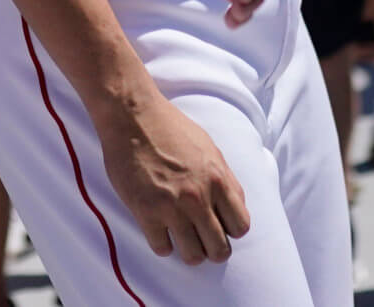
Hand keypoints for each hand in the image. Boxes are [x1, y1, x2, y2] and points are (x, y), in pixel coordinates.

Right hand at [92, 90, 250, 264]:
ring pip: (193, 256)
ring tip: (180, 237)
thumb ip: (226, 180)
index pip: (241, 227)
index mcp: (218, 180)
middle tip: (201, 238)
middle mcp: (198, 197)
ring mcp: (171, 207)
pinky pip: (162, 248)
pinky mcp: (145, 212)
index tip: (218, 224)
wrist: (133, 116)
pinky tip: (159, 229)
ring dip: (188, 250)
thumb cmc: (171, 128)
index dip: (230, 230)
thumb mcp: (210, 149)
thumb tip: (234, 208)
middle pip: (219, 250)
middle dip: (212, 248)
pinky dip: (162, 244)